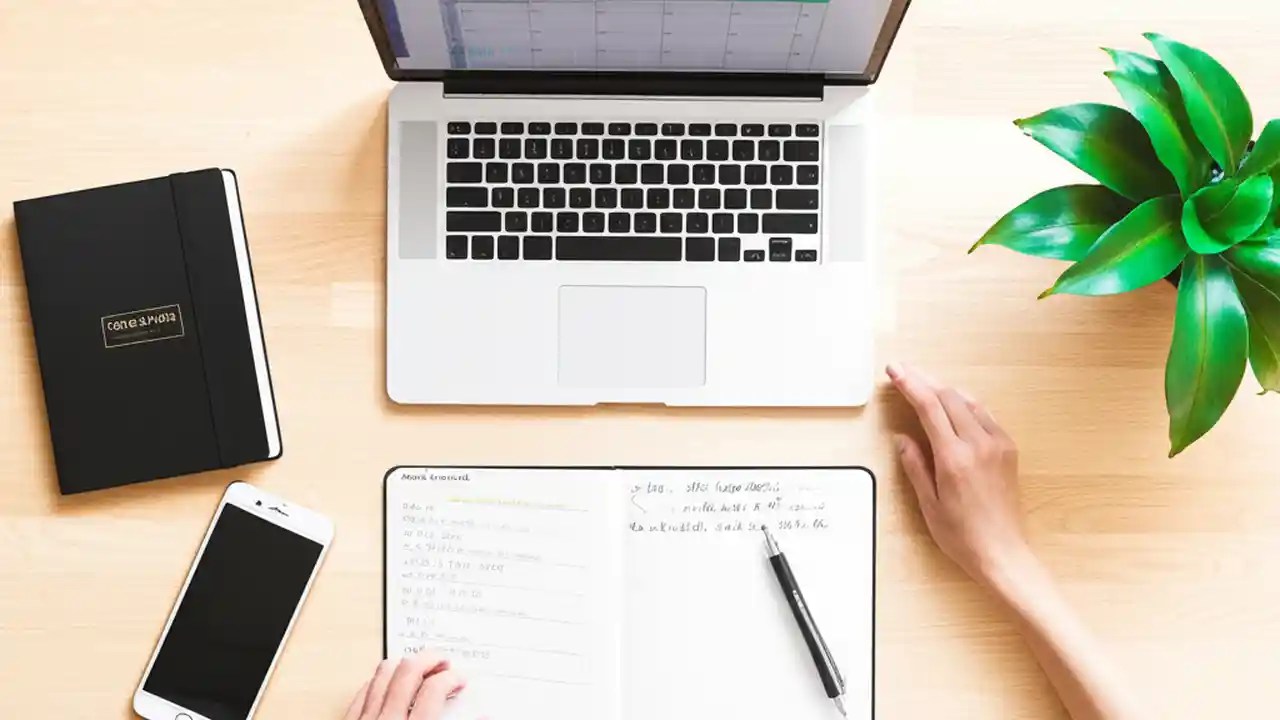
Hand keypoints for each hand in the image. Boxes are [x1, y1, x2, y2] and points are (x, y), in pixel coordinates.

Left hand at [344, 652, 465, 719]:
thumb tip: (483, 716)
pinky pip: (362, 693)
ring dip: (403, 665)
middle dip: (429, 659)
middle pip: (408, 671)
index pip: (434, 690)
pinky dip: (378, 682)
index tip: (458, 680)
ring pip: (382, 674)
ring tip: (417, 667)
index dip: (451, 679)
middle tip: (442, 662)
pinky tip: (387, 685)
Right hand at [887, 363, 1037, 590]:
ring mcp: (997, 444)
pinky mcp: (1008, 449)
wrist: (1004, 552)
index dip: (910, 384)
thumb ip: (915, 466)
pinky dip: (965, 404)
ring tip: (924, 383)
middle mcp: (979, 444)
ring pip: (969, 401)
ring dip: (945, 389)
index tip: (895, 371)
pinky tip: (953, 404)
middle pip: (949, 396)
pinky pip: (985, 415)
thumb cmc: (962, 536)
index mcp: (954, 457)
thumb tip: (902, 439)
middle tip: (904, 372)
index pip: (929, 407)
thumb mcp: (929, 504)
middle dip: (925, 380)